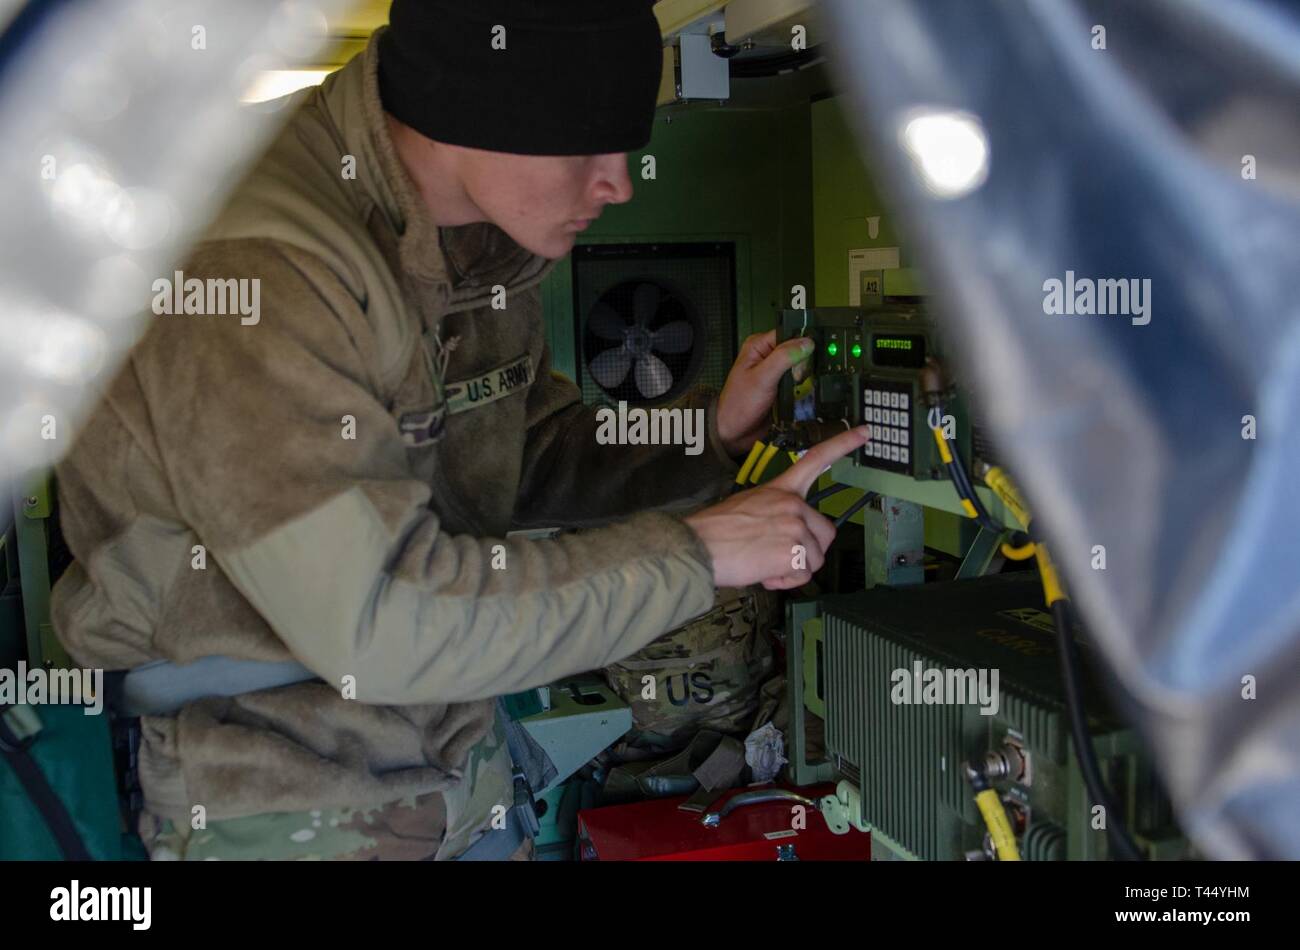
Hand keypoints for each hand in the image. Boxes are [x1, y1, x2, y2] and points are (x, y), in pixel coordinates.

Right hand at [684, 426, 869, 589]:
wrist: (697, 547)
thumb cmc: (715, 532)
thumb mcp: (748, 506)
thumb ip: (776, 514)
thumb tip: (787, 538)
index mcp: (781, 490)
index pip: (815, 459)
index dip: (843, 443)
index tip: (865, 432)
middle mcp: (792, 505)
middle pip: (826, 534)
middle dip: (808, 552)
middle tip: (779, 555)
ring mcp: (794, 527)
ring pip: (815, 559)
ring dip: (794, 569)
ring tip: (764, 562)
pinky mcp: (793, 552)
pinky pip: (803, 576)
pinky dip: (785, 581)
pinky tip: (764, 572)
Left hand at [715, 330, 814, 456]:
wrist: (734, 433)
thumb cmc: (739, 405)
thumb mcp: (762, 378)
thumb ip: (783, 357)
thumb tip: (806, 342)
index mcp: (759, 346)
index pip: (788, 333)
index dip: (802, 342)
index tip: (812, 354)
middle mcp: (768, 356)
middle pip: (798, 351)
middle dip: (805, 363)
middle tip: (801, 377)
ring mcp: (776, 373)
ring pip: (801, 368)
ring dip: (806, 378)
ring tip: (801, 388)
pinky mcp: (782, 388)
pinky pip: (800, 384)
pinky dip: (804, 388)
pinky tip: (803, 395)